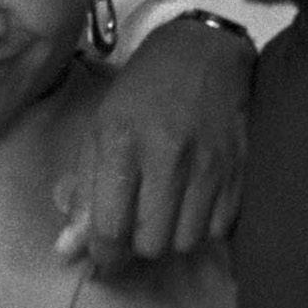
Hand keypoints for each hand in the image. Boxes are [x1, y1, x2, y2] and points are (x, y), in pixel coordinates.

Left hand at [53, 14, 252, 270]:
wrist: (203, 52)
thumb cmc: (142, 92)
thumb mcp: (100, 130)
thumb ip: (84, 192)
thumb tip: (67, 252)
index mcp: (122, 144)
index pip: (111, 228)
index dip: (104, 255)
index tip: (103, 254)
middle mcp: (167, 157)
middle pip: (152, 244)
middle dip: (138, 245)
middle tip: (135, 224)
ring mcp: (209, 165)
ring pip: (187, 242)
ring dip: (171, 236)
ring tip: (165, 211)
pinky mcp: (240, 169)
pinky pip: (219, 228)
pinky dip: (203, 226)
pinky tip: (193, 203)